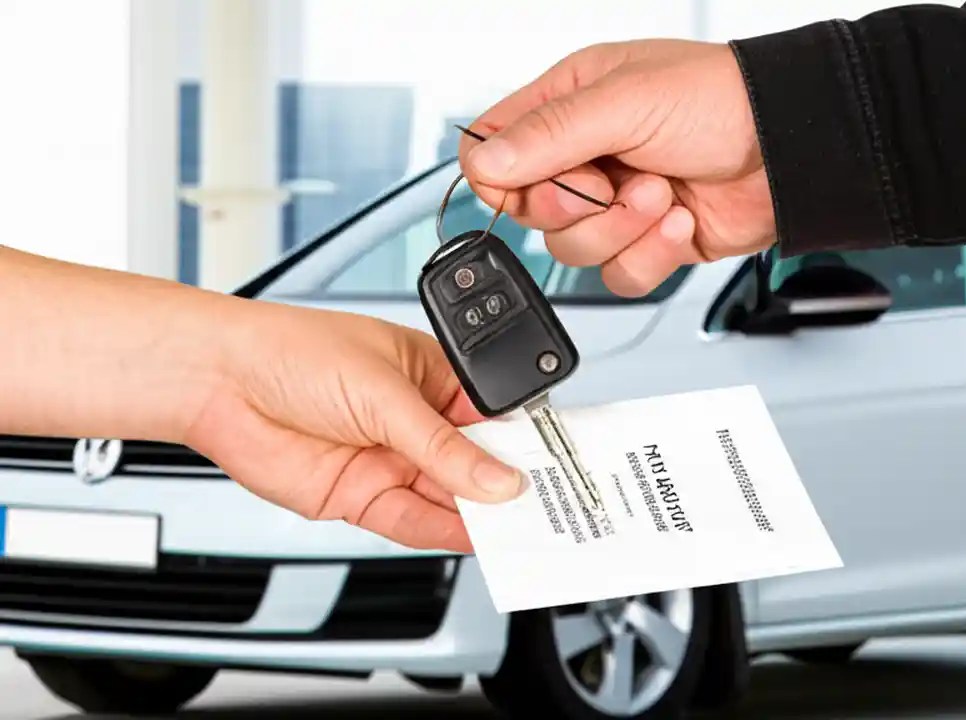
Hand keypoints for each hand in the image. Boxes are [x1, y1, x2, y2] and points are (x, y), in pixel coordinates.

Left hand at [183, 302, 522, 553]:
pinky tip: (470, 538)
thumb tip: (498, 477)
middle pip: (475, 463)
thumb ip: (443, 446)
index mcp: (430, 376)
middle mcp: (412, 421)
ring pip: (447, 498)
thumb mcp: (384, 391)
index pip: (492, 416)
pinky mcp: (362, 496)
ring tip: (514, 530)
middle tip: (543, 508)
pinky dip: (442, 533)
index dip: (522, 443)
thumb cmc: (289, 351)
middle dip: (506, 486)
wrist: (217, 382)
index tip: (553, 468)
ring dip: (479, 516)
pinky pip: (411, 522)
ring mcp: (388, 460)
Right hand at [459, 39, 774, 296]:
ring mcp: (617, 202)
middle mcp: (587, 154)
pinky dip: (651, 255)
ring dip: (623, 228)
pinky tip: (680, 220)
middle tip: (615, 181)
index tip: (546, 177)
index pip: (495, 153)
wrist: (792, 150)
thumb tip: (487, 162)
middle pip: (532, 211)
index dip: (507, 179)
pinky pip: (619, 275)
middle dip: (579, 205)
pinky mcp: (647, 241)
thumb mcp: (626, 102)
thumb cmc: (724, 100)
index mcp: (569, 103)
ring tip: (663, 193)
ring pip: (575, 250)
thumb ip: (551, 135)